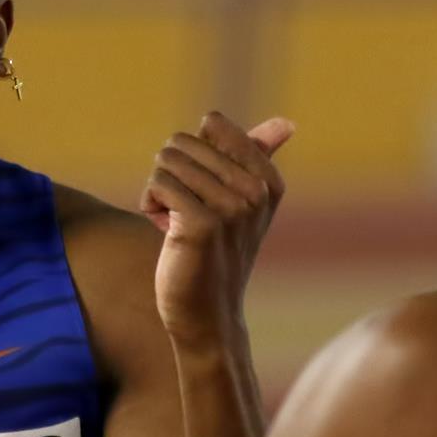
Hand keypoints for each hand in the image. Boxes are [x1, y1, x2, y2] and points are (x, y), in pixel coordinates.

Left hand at [140, 112, 291, 342]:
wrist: (207, 314)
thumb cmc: (215, 254)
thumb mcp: (242, 204)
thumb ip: (257, 158)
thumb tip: (287, 122)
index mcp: (268, 180)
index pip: (214, 124)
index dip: (193, 155)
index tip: (204, 190)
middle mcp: (255, 191)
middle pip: (182, 143)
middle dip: (171, 174)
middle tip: (185, 211)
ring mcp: (231, 207)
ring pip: (165, 161)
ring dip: (158, 191)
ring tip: (175, 223)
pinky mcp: (202, 224)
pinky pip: (157, 184)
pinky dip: (150, 204)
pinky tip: (165, 231)